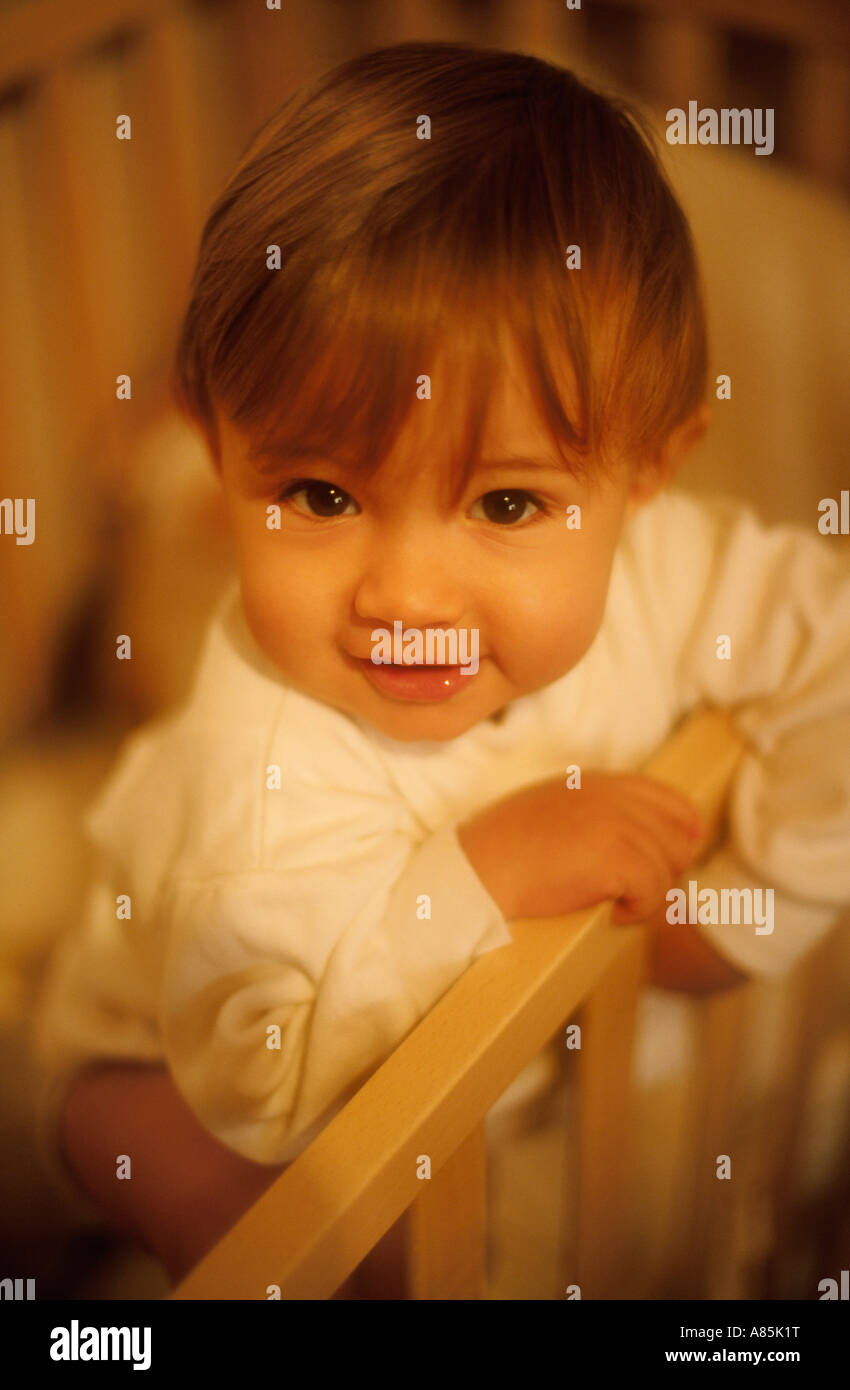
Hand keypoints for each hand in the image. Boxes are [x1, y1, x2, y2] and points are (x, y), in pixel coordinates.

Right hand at [458, 771, 705, 922]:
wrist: (478, 870)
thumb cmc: (503, 851)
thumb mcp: (552, 811)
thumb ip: (595, 813)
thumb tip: (642, 837)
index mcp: (596, 783)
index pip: (665, 797)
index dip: (684, 825)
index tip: (684, 850)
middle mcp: (612, 796)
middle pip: (676, 836)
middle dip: (665, 870)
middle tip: (634, 893)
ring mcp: (615, 823)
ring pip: (669, 867)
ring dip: (649, 895)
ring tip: (617, 906)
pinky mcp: (615, 855)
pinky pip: (655, 890)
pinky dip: (639, 910)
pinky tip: (613, 914)